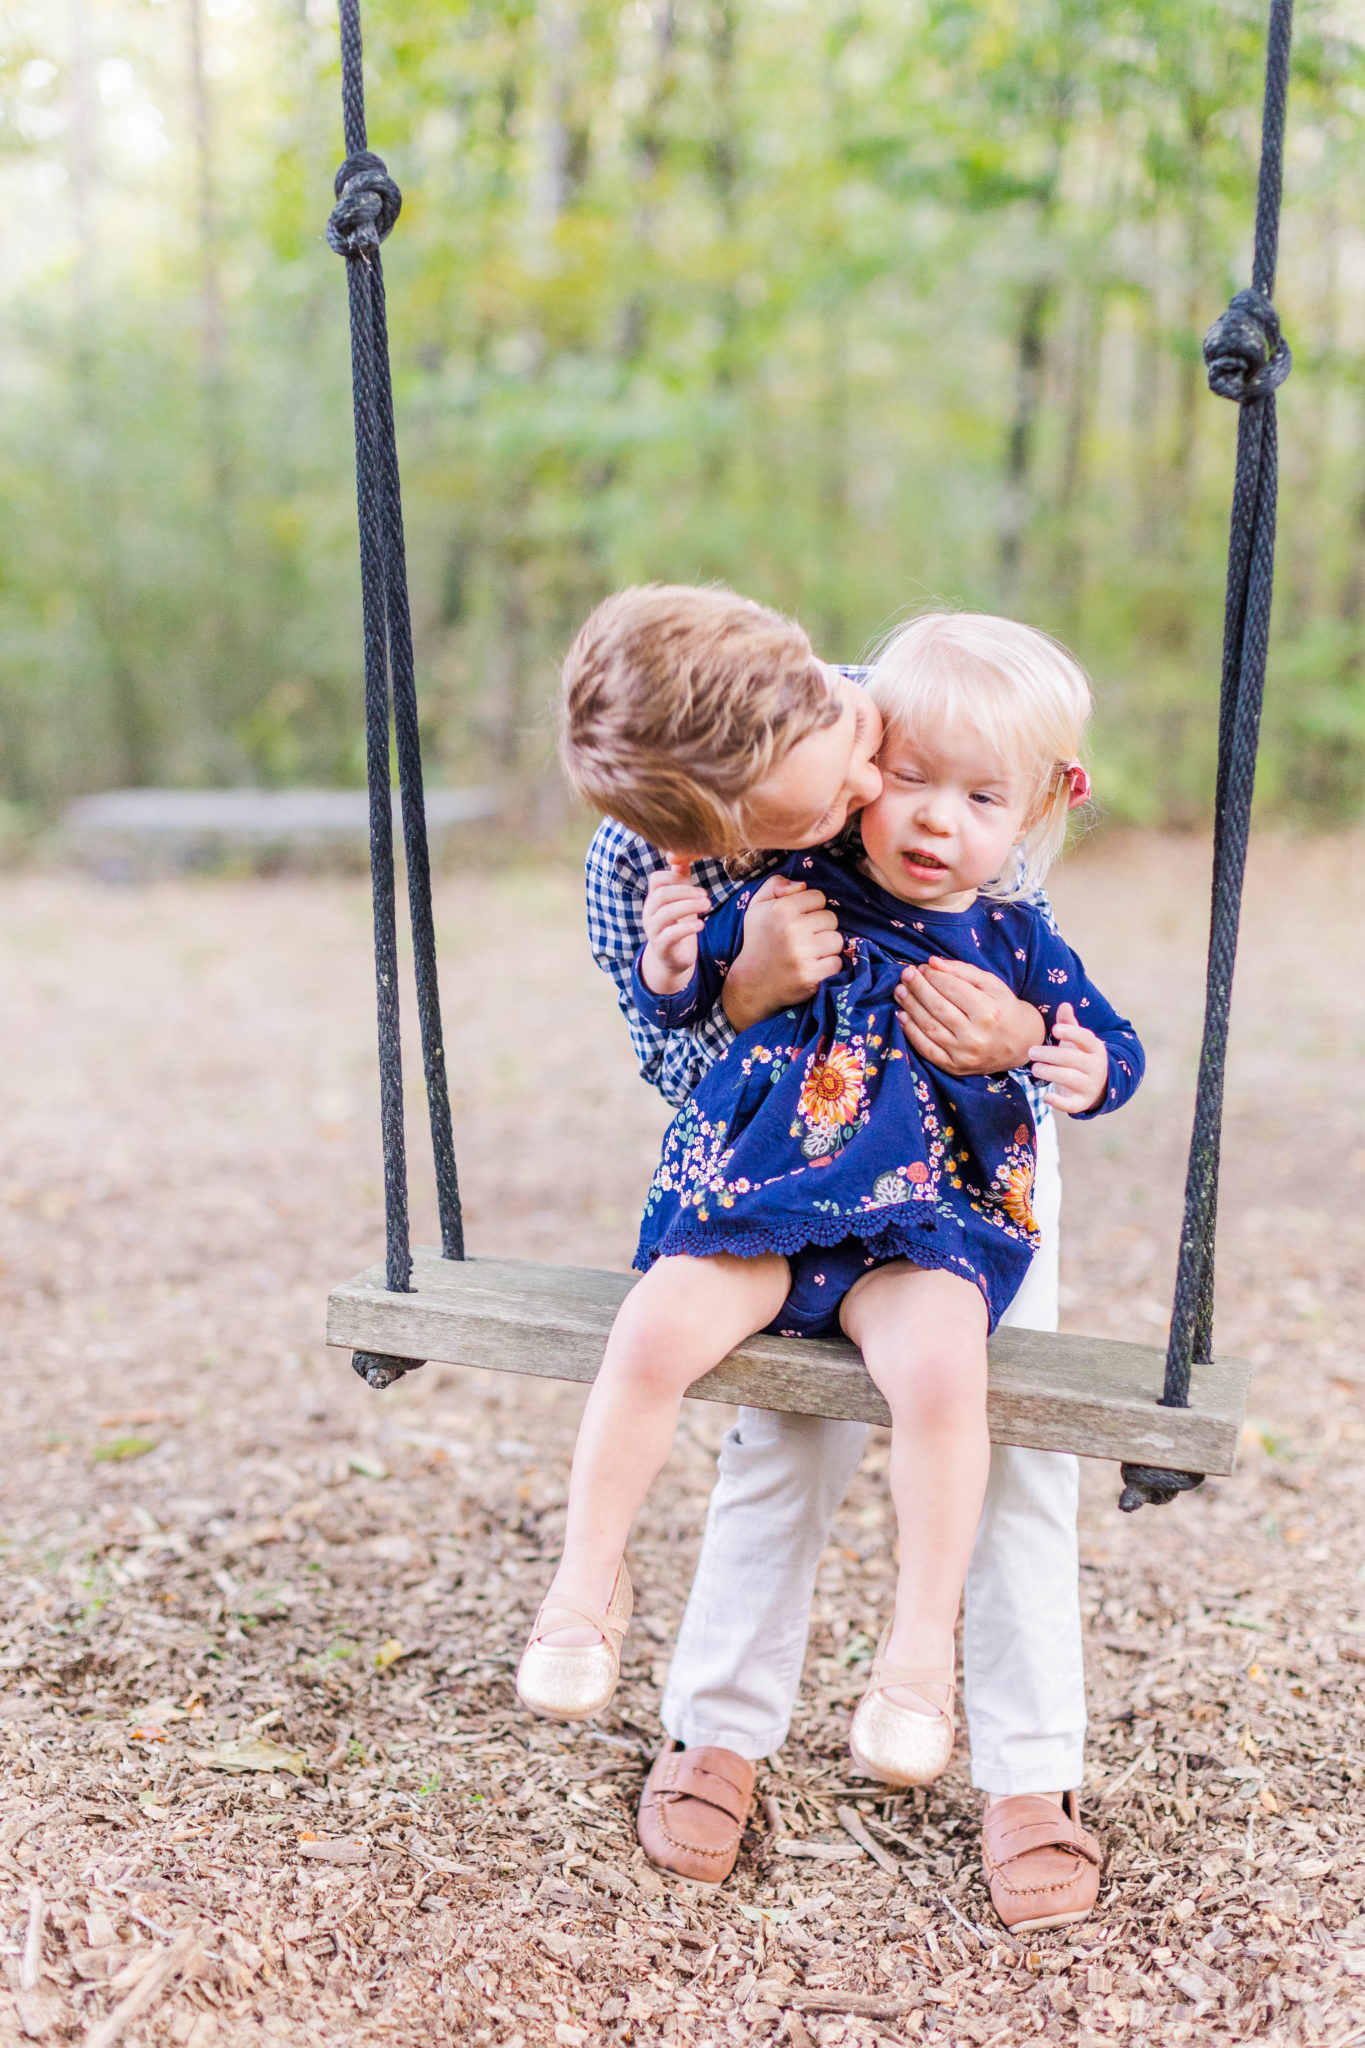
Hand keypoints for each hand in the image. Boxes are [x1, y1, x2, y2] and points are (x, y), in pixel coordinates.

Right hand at [640, 859, 710, 994]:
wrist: (673, 958)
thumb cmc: (678, 924)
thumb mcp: (680, 900)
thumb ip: (681, 879)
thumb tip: (683, 853)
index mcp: (654, 898)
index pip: (656, 879)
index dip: (675, 877)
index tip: (692, 881)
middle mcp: (649, 913)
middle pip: (661, 895)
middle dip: (685, 892)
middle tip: (706, 895)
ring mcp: (653, 930)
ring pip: (666, 914)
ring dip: (689, 907)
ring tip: (707, 905)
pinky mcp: (661, 947)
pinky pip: (670, 935)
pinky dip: (687, 928)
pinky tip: (701, 925)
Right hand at [721, 873, 844, 1030]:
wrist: (750, 984)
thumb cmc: (758, 941)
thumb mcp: (757, 907)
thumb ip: (775, 885)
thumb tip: (803, 884)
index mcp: (781, 909)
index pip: (818, 897)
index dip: (811, 908)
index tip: (800, 920)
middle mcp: (792, 929)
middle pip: (831, 918)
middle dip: (821, 927)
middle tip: (805, 938)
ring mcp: (802, 953)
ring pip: (837, 940)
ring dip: (828, 947)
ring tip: (811, 952)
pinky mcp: (810, 975)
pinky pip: (837, 963)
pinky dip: (829, 966)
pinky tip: (813, 967)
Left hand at [895, 958, 1043, 1074]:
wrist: (1020, 1044)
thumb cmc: (1004, 1008)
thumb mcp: (991, 984)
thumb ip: (962, 971)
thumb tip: (932, 962)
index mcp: (989, 1011)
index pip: (951, 989)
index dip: (932, 976)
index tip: (921, 967)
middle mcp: (976, 1035)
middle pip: (937, 1007)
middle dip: (917, 988)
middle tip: (905, 975)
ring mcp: (964, 1054)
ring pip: (929, 1027)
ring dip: (910, 1007)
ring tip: (900, 991)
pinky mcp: (955, 1067)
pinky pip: (927, 1049)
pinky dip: (911, 1032)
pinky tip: (903, 1016)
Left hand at [1029, 1001, 1107, 1114]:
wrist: (1099, 1085)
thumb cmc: (1081, 1057)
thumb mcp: (1079, 1041)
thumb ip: (1070, 1025)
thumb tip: (1064, 1004)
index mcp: (1095, 1048)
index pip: (1086, 1038)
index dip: (1071, 1033)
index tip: (1055, 1030)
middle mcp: (1095, 1066)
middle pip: (1072, 1059)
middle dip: (1050, 1055)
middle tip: (1031, 1052)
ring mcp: (1090, 1085)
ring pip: (1070, 1079)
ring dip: (1049, 1073)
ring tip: (1034, 1068)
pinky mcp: (1082, 1102)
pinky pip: (1072, 1104)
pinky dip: (1059, 1102)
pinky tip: (1045, 1097)